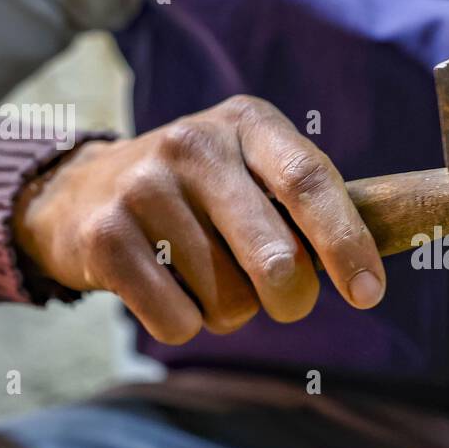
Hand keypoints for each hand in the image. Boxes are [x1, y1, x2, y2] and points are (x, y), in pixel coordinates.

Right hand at [13, 96, 384, 343]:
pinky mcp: (104, 238)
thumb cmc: (198, 195)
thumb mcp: (251, 172)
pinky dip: (185, 324)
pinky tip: (166, 286)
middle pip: (276, 258)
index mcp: (248, 123)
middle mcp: (193, 144)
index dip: (346, 243)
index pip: (310, 181)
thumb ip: (307, 205)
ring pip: (228, 300)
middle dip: (292, 299)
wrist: (77, 194)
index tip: (368, 294)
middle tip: (285, 300)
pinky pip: (179, 323)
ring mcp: (143, 188)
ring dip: (230, 311)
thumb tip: (371, 267)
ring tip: (204, 276)